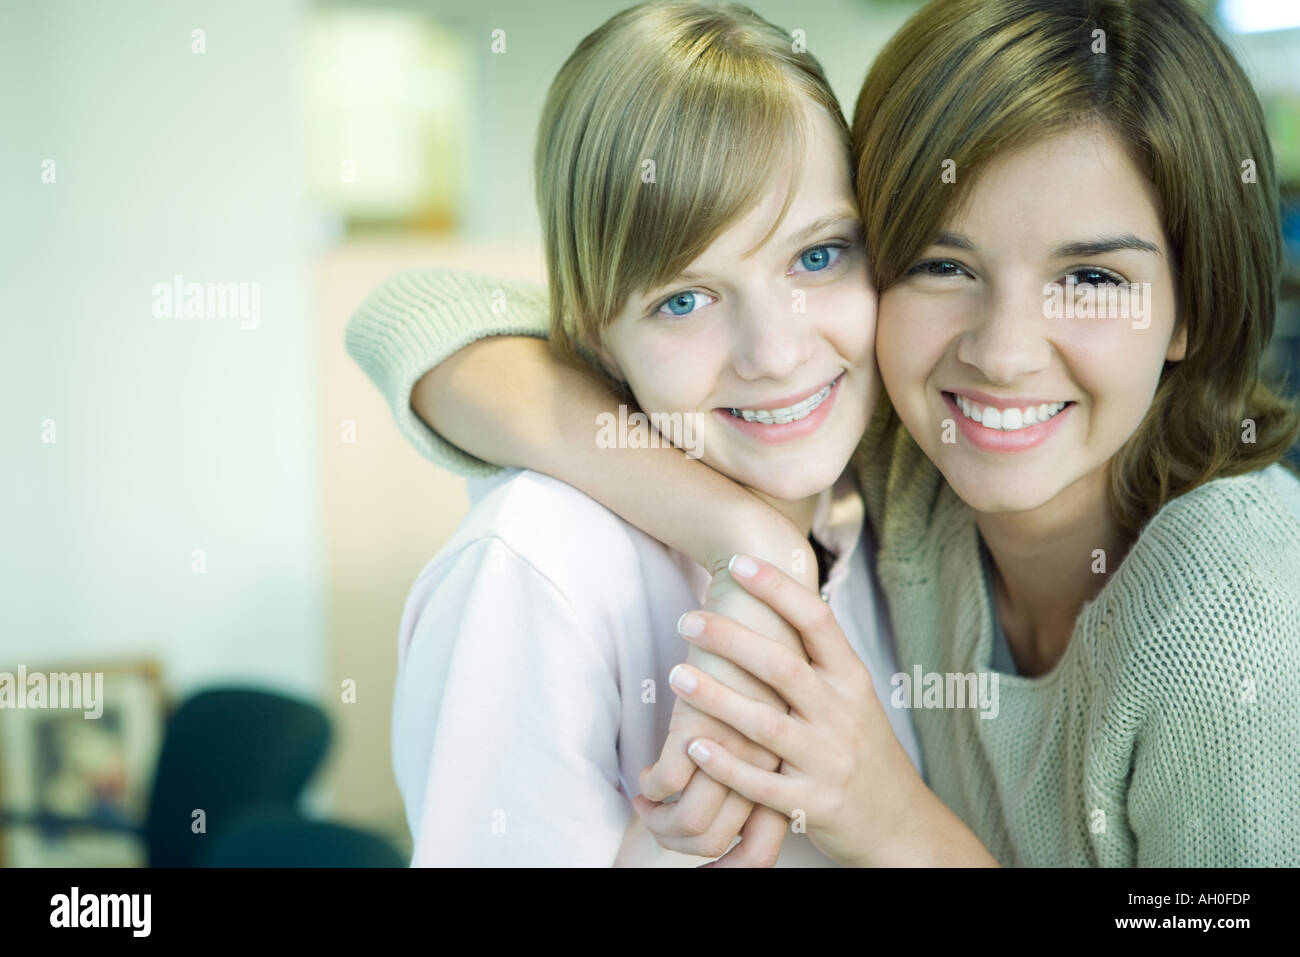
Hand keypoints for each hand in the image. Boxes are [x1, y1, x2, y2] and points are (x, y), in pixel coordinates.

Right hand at [632, 693, 789, 864]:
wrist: (744, 626)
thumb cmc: (746, 685)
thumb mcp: (760, 739)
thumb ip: (750, 779)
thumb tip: (717, 822)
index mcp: (776, 781)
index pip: (759, 853)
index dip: (727, 871)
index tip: (701, 870)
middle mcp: (758, 772)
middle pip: (712, 841)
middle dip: (673, 841)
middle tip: (655, 820)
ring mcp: (730, 752)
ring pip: (687, 820)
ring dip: (656, 820)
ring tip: (646, 803)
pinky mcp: (699, 728)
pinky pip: (667, 783)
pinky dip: (650, 787)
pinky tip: (647, 773)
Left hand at [667, 554, 998, 866]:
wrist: (901, 823)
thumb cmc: (862, 747)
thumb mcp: (852, 695)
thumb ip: (817, 656)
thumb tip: (777, 592)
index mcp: (851, 679)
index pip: (817, 621)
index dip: (778, 589)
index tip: (737, 562)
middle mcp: (842, 715)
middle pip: (784, 668)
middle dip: (733, 640)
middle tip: (688, 618)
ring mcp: (829, 761)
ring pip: (768, 726)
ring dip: (718, 700)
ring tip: (678, 675)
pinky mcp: (813, 806)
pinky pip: (763, 786)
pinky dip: (727, 766)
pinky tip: (693, 747)